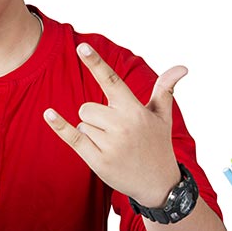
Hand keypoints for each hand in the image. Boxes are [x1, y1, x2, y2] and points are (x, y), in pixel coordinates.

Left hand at [43, 43, 185, 206]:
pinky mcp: (98, 160)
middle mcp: (123, 124)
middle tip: (115, 134)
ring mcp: (110, 143)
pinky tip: (49, 114)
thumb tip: (182, 67)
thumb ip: (165, 89)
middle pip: (87, 107)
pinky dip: (60, 126)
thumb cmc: (158, 144)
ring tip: (113, 146)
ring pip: (83, 124)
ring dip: (92, 133)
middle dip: (95, 118)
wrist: (159, 184)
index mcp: (135, 110)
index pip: (111, 81)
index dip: (96, 63)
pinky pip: (74, 137)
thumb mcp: (162, 116)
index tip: (82, 46)